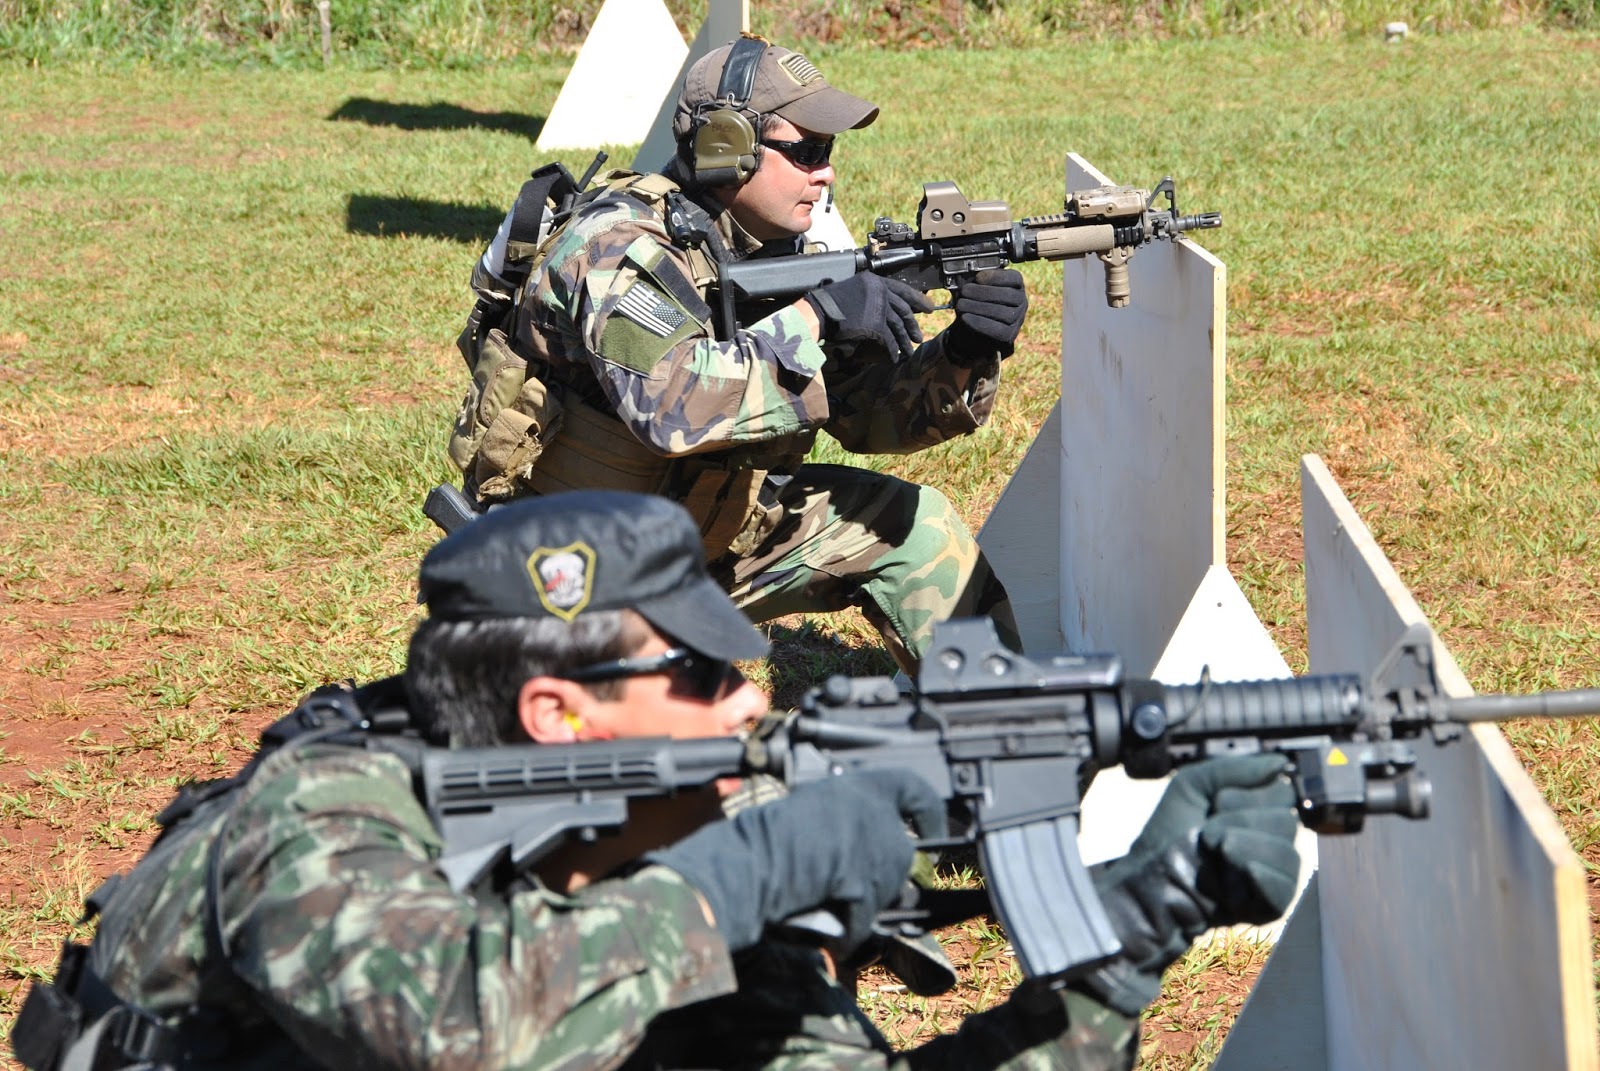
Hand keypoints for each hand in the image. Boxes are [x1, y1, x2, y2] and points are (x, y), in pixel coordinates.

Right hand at [648, 769, 945, 953]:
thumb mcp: (817, 809)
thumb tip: (876, 851)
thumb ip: (851, 819)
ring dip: (867, 903)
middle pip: (901, 853)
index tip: (928, 833)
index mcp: (862, 785)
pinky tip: (835, 935)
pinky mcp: (865, 882)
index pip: (914, 787)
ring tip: (833, 906)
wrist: (751, 861)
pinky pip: (868, 917)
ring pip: (889, 886)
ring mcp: (873, 847)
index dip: (929, 812)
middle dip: (884, 876)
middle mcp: (875, 812)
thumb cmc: (770, 835)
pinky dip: (852, 932)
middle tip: (857, 888)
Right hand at [804, 274, 932, 362]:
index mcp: (875, 281)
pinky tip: (895, 356)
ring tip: (910, 349)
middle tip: (919, 336)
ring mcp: (878, 308)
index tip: (929, 307)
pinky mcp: (875, 324)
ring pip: (898, 326)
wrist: (818, 312)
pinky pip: (888, 339)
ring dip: (905, 340)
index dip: (918, 299)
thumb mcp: (855, 290)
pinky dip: (892, 349)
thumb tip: (887, 310)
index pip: (902, 289)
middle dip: (912, 325)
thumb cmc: (831, 302)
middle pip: (903, 310)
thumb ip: (872, 296)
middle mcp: (879, 292)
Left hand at [947, 268, 1027, 361]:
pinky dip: (979, 323)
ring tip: (961, 304)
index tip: (978, 278)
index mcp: (1016, 286)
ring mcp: (1017, 320)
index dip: (996, 277)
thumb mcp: (976, 287)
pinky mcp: (1009, 335)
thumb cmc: (975, 303)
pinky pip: (997, 330)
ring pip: (1004, 313)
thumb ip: (976, 279)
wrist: (972, 329)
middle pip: (1009, 295)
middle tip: (965, 291)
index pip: (1014, 278)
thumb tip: (967, 273)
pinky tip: (965, 317)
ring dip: (979, 307)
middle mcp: (1021, 302)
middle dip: (984, 292)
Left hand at [1079, 754, 1300, 1015]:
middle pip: (1287, 819)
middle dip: (1239, 819)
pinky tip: (1232, 875)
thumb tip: (1281, 762)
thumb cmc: (1169, 833)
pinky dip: (1255, 873)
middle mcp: (1272, 841)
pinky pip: (1284, 884)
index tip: (1216, 803)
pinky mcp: (1272, 904)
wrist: (1152, 876)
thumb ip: (1236, 769)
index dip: (1248, 794)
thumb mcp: (1194, 785)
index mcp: (1259, 812)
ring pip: (1287, 850)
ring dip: (1241, 845)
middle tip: (1208, 833)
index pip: (1284, 792)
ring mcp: (1274, 874)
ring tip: (1214, 852)